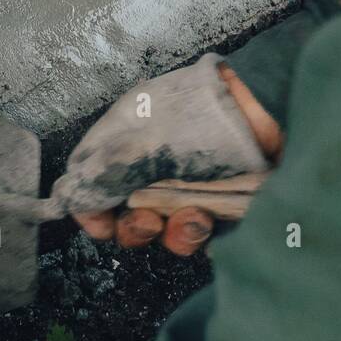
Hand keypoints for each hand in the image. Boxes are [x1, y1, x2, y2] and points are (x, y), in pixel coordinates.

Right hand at [50, 55, 281, 255]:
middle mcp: (156, 162)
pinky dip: (197, 231)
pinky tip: (208, 220)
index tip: (100, 224)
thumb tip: (70, 196)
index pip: (97, 179)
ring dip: (170, 231)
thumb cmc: (202, 113)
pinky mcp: (219, 202)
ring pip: (164, 227)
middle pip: (128, 211)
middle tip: (146, 221)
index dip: (92, 206)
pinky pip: (197, 230)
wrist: (269, 109)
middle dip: (133, 226)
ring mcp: (189, 183)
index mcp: (130, 139)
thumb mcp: (142, 134)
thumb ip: (104, 167)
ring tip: (192, 219)